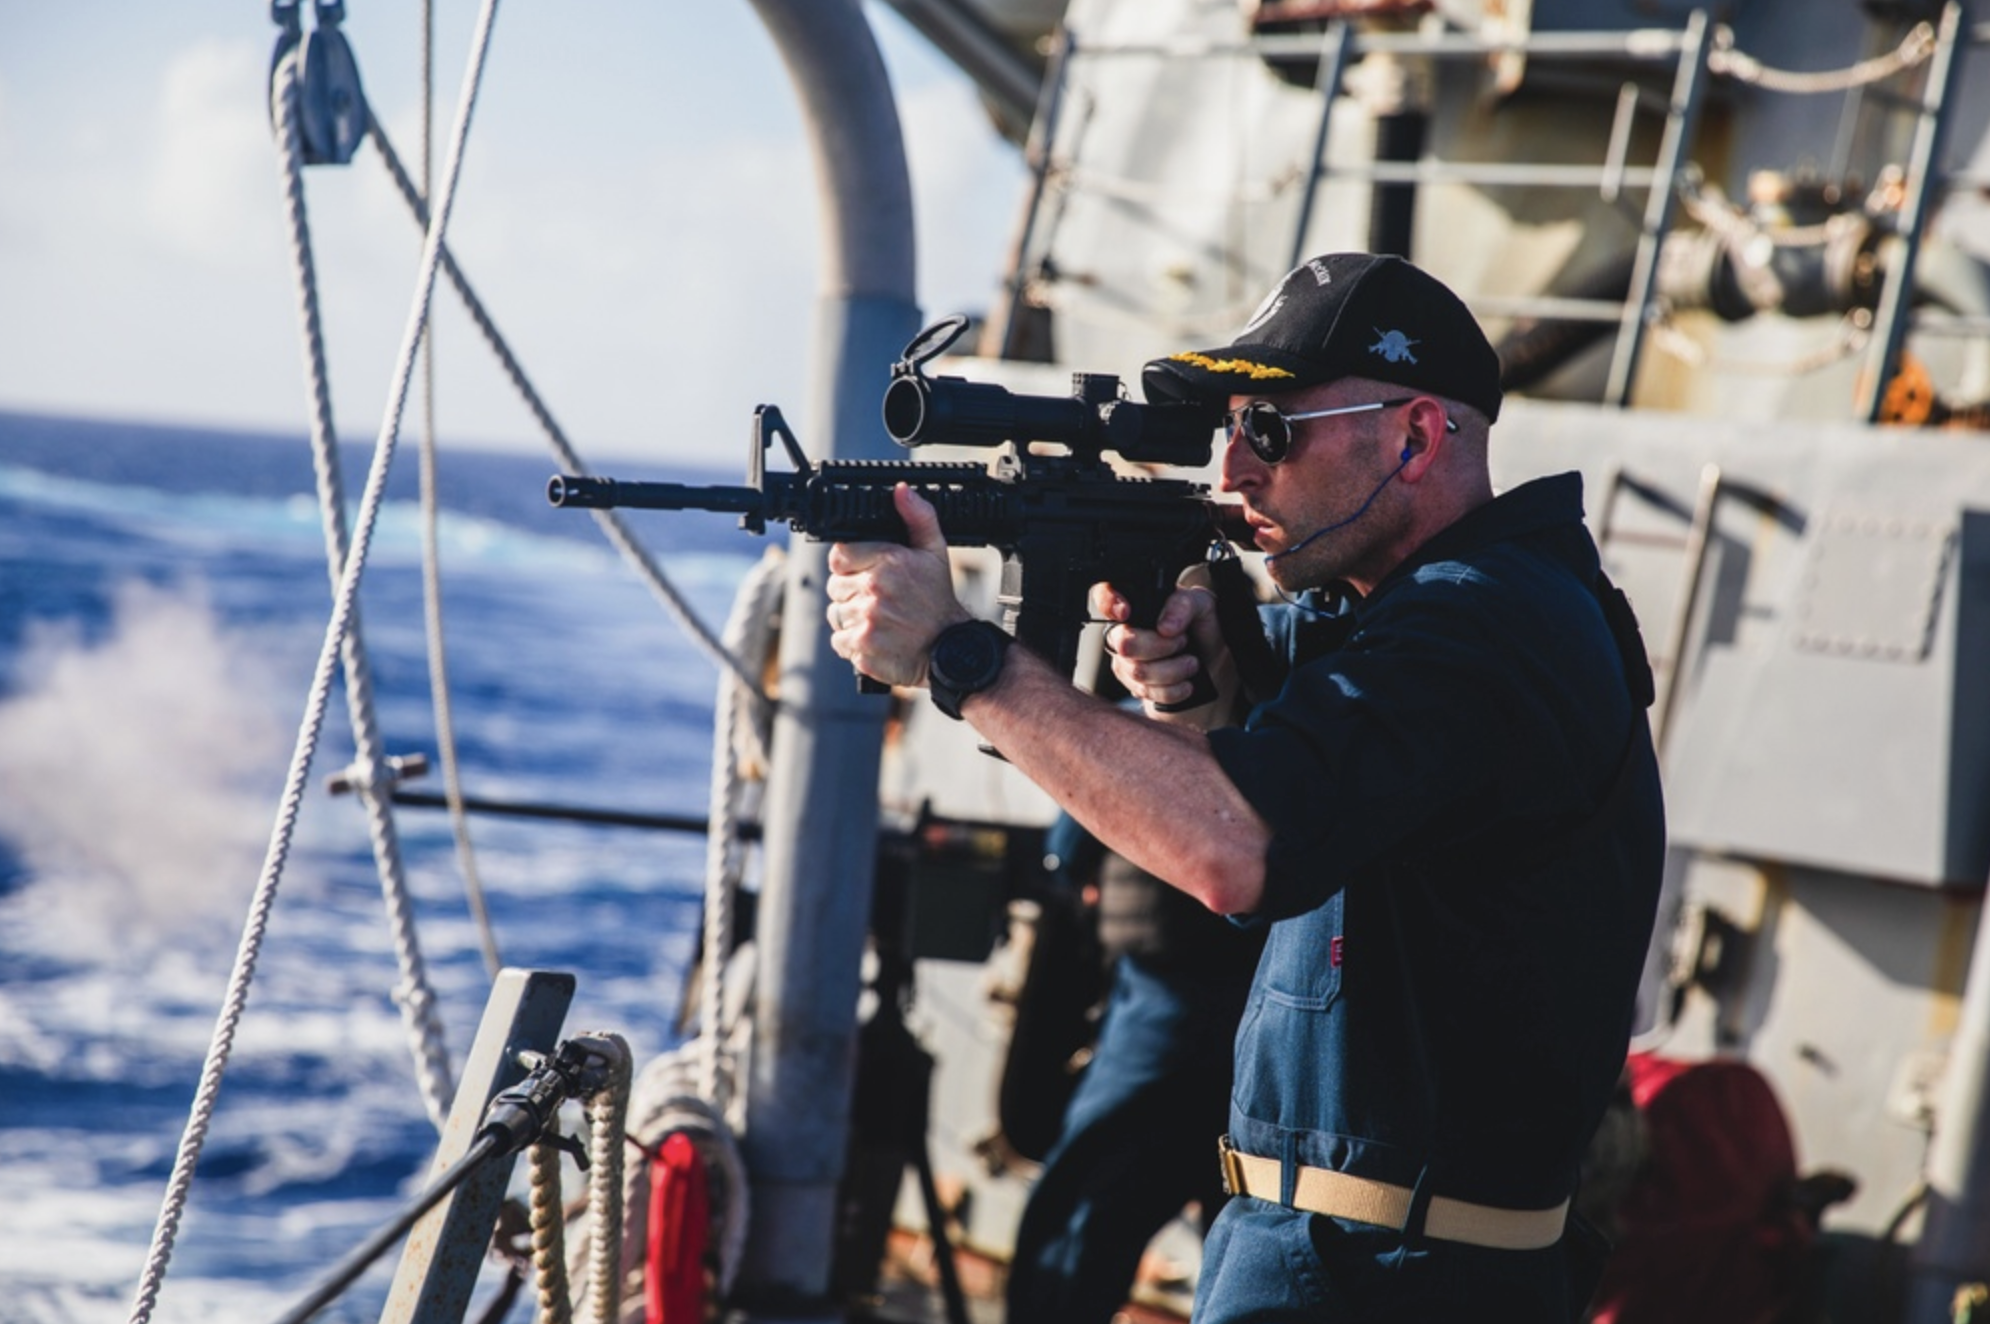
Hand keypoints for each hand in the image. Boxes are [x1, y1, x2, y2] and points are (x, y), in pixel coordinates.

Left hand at [826, 484, 970, 687]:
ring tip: (879, 619)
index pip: (839, 556)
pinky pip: (839, 640)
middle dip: (852, 592)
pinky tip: (876, 637)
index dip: (850, 565)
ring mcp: (868, 620)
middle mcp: (875, 589)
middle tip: (878, 599)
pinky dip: (853, 643)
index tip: (865, 574)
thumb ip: (917, 517)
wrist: (950, 649)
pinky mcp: (863, 647)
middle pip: (835, 586)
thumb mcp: (935, 552)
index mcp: (889, 562)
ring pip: (836, 613)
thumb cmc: (938, 601)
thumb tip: (902, 491)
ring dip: (852, 618)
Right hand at [1094, 564, 1236, 725]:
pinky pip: (1147, 692)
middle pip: (1125, 644)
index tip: (1127, 612)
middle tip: (1183, 642)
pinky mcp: (1134, 688)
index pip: (1105, 595)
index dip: (1109, 603)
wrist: (1213, 666)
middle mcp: (1124, 633)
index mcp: (1137, 605)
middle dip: (1162, 647)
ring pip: (1138, 672)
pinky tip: (1185, 683)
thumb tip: (1165, 626)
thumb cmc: (1203, 630)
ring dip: (1174, 670)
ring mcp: (1126, 662)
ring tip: (1191, 663)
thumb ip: (1183, 604)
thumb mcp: (1202, 606)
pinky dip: (1173, 690)